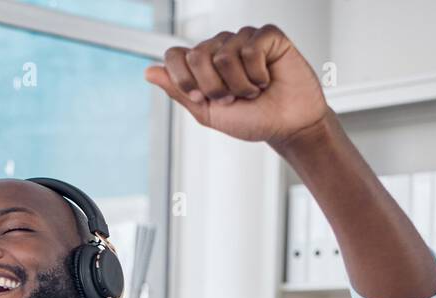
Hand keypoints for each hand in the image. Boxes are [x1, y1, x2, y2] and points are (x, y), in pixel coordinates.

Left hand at [145, 25, 329, 145]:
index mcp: (202, 65)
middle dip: (214, 87)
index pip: (175, 55)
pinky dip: (258, 73)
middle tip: (233, 98)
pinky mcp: (268, 35)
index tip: (199, 97)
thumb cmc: (251, 119)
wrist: (286, 125)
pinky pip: (250, 48)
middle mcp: (220, 47)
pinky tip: (267, 79)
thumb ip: (179, 90)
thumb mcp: (207, 112)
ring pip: (224, 55)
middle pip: (197, 55)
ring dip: (240, 84)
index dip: (182, 78)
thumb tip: (148, 71)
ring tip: (253, 91)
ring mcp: (243, 38)